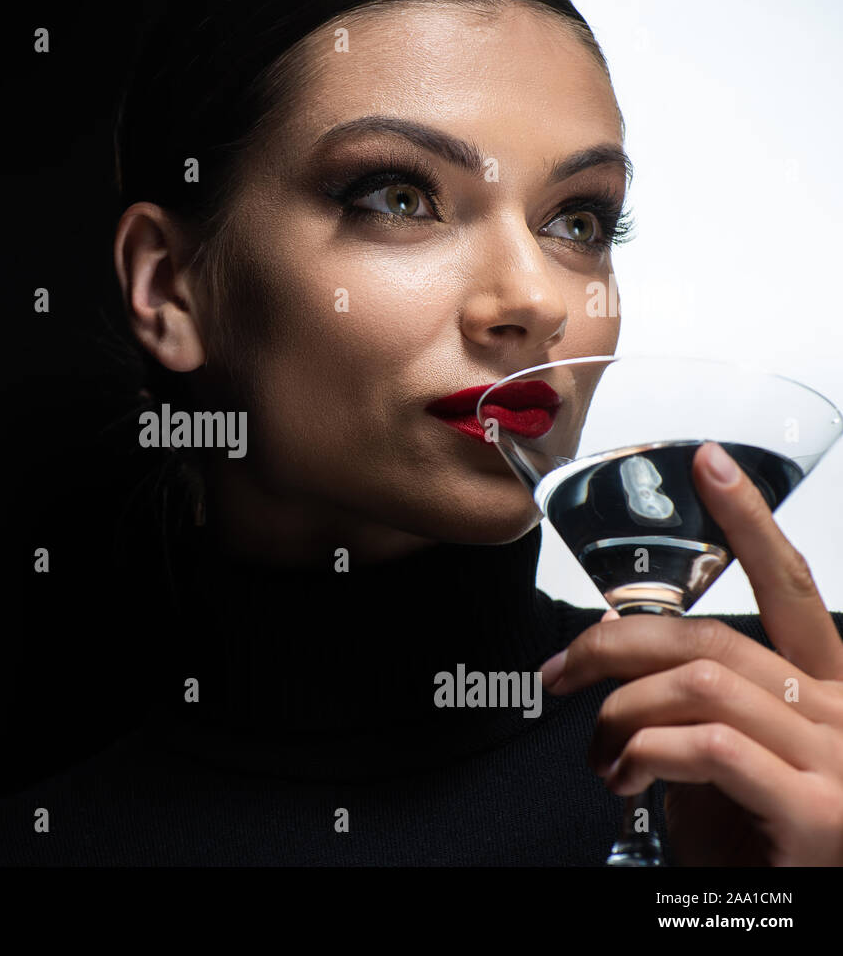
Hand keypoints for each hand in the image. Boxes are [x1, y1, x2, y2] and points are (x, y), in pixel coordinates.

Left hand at [540, 441, 842, 864]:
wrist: (798, 918)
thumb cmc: (761, 844)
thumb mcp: (724, 764)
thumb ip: (692, 706)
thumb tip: (617, 651)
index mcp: (826, 693)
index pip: (792, 589)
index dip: (750, 522)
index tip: (707, 463)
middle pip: (710, 638)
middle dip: (610, 646)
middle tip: (558, 673)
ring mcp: (839, 762)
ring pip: (699, 685)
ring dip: (619, 715)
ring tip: (599, 756)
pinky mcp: (818, 811)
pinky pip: (707, 745)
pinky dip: (642, 755)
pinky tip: (626, 782)